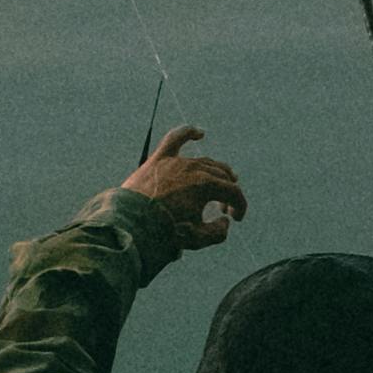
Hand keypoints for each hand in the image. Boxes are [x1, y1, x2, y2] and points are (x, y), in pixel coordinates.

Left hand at [122, 124, 245, 251]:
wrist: (132, 224)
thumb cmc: (164, 232)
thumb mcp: (198, 239)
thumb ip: (219, 232)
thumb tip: (224, 220)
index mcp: (206, 185)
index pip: (234, 192)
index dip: (240, 206)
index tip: (235, 219)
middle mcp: (194, 168)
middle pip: (222, 176)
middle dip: (228, 193)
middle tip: (222, 209)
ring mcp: (176, 162)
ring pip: (204, 162)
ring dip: (215, 174)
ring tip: (217, 187)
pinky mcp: (159, 160)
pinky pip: (175, 139)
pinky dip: (188, 134)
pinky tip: (199, 134)